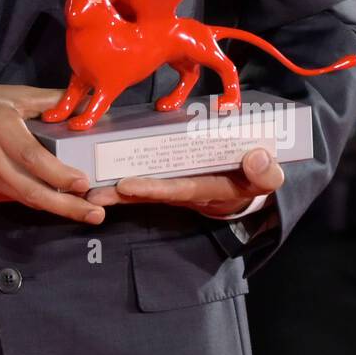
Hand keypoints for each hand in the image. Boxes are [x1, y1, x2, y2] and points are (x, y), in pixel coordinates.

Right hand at [0, 83, 105, 223]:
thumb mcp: (8, 94)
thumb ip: (47, 100)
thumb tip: (84, 101)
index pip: (32, 157)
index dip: (59, 174)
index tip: (83, 183)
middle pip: (32, 190)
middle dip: (66, 206)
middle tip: (96, 214)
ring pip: (24, 199)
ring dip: (55, 208)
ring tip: (83, 212)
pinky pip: (11, 197)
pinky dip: (32, 199)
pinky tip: (52, 200)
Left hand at [83, 146, 283, 219]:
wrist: (252, 183)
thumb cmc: (258, 176)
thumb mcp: (269, 177)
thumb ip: (266, 171)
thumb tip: (257, 158)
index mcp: (211, 188)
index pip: (179, 189)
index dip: (153, 188)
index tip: (126, 186)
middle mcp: (189, 191)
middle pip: (152, 193)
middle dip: (122, 195)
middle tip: (92, 196)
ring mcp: (178, 186)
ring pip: (144, 189)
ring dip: (116, 192)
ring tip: (86, 194)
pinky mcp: (171, 180)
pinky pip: (145, 180)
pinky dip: (123, 183)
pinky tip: (99, 182)